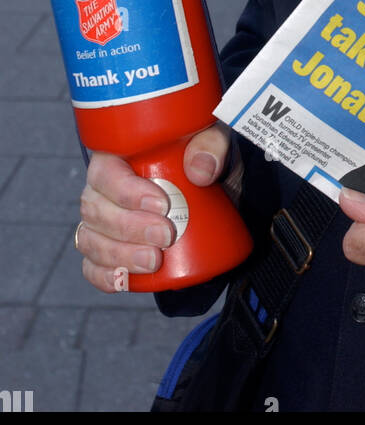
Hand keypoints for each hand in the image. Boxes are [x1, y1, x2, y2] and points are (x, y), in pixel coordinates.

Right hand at [77, 123, 236, 292]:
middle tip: (167, 235)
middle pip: (95, 211)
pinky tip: (125, 280)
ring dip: (120, 255)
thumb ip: (211, 146)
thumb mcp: (214, 144)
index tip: (163, 204)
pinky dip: (105, 276)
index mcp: (118, 157)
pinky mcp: (109, 251)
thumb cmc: (203, 162)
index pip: (104, 172)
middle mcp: (102, 190)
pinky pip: (92, 267)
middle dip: (129, 228)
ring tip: (154, 261)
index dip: (126, 191)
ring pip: (91, 241)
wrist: (213, 195)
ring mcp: (102, 223)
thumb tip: (200, 170)